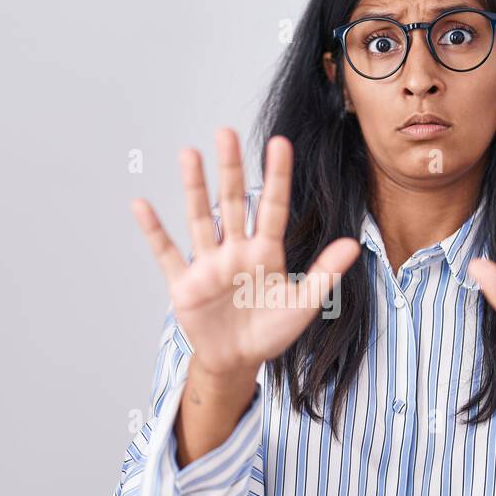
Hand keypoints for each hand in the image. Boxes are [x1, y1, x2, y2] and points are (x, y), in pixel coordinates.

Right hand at [131, 128, 360, 380]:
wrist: (238, 362)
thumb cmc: (271, 332)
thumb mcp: (303, 303)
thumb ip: (325, 273)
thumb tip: (353, 243)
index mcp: (266, 252)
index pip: (273, 207)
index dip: (277, 176)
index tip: (280, 143)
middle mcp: (236, 250)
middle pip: (234, 202)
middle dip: (231, 169)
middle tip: (226, 132)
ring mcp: (209, 264)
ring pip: (200, 218)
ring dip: (194, 188)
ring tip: (189, 154)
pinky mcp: (185, 284)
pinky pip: (167, 253)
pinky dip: (154, 231)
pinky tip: (141, 205)